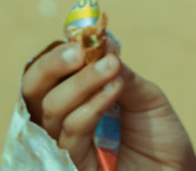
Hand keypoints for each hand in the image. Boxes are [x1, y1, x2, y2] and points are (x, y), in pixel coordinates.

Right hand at [22, 41, 195, 170]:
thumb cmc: (160, 136)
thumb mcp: (145, 96)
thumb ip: (119, 73)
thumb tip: (102, 42)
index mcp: (76, 101)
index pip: (48, 76)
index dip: (56, 55)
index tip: (80, 37)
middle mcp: (64, 123)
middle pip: (34, 93)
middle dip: (52, 67)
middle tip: (79, 51)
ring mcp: (68, 146)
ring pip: (52, 111)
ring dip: (82, 83)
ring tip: (111, 68)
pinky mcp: (75, 166)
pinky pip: (71, 135)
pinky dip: (91, 107)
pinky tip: (114, 90)